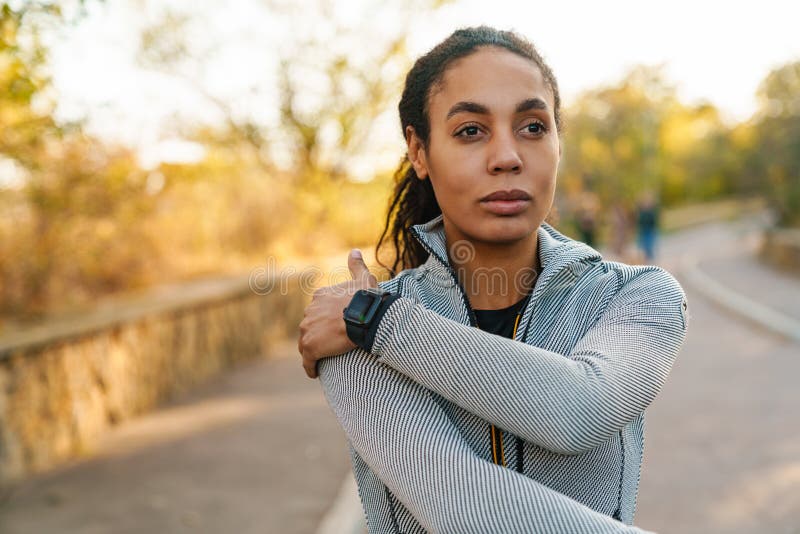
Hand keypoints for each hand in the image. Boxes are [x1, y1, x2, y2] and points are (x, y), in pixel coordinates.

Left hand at [298, 249, 377, 377]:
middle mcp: (309, 312)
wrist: (364, 317)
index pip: (317, 310)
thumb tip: (354, 251)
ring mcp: (308, 330)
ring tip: (321, 360)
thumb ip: (356, 265)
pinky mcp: (310, 348)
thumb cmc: (365, 299)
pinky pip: (307, 361)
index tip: (331, 328)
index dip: (323, 320)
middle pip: (310, 327)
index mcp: (319, 297)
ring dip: (312, 352)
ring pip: (307, 344)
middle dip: (316, 335)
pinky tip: (315, 373)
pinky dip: (310, 367)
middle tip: (328, 346)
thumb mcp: (362, 279)